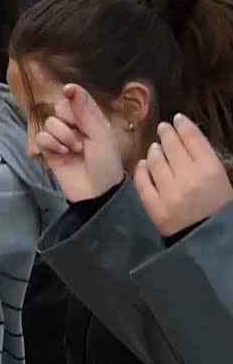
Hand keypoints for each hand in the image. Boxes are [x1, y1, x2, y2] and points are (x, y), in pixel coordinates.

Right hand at [35, 84, 124, 202]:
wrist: (96, 192)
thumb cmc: (106, 163)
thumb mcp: (100, 135)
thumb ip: (85, 111)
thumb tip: (69, 87)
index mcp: (91, 119)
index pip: (76, 98)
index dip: (71, 94)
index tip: (67, 92)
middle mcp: (75, 126)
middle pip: (59, 108)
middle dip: (68, 120)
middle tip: (79, 134)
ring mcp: (60, 138)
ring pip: (49, 122)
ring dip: (62, 135)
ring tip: (74, 149)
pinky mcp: (48, 151)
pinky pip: (41, 137)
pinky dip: (50, 144)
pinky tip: (61, 154)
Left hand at [135, 114, 232, 237]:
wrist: (209, 244)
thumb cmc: (219, 210)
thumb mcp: (222, 182)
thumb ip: (205, 161)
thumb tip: (186, 137)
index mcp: (212, 171)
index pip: (193, 140)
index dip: (184, 126)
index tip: (177, 119)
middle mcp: (189, 179)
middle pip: (172, 147)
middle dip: (167, 134)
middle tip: (163, 128)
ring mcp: (169, 193)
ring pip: (155, 161)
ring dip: (154, 150)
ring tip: (155, 147)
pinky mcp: (154, 207)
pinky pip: (142, 181)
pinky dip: (142, 169)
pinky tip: (143, 164)